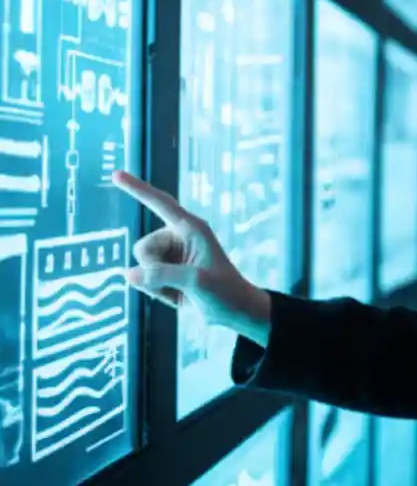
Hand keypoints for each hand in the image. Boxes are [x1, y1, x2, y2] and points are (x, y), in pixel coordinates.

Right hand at [111, 171, 271, 344]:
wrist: (233, 312)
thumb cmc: (224, 292)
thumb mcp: (197, 283)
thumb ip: (162, 276)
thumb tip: (128, 274)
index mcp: (192, 228)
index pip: (160, 203)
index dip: (137, 188)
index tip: (115, 173)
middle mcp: (178, 237)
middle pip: (141, 248)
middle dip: (153, 269)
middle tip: (183, 281)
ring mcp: (170, 254)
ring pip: (139, 265)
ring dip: (156, 284)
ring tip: (183, 289)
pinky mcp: (164, 270)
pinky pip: (142, 279)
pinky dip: (157, 292)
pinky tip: (178, 295)